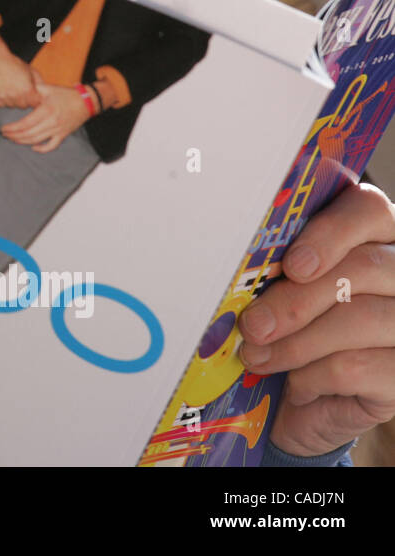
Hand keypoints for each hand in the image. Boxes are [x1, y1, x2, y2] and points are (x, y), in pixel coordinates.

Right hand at [0, 42, 40, 108]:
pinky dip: (2, 99)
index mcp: (26, 89)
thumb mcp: (30, 69)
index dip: (33, 98)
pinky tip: (2, 88)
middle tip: (18, 89)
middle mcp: (15, 96)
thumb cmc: (11, 62)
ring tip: (9, 87)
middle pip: (23, 106)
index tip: (30, 93)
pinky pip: (1, 104)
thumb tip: (44, 93)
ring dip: (12, 100)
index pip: (34, 103)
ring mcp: (3, 98)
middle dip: (23, 99)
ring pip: (12, 105)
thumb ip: (39, 82)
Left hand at [0, 71, 91, 152]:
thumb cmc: (66, 94)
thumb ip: (33, 89)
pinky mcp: (63, 135)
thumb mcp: (49, 88)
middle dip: (14, 136)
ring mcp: (57, 130)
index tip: (3, 129)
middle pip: (28, 134)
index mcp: (46, 110)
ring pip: (36, 141)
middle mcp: (51, 122)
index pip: (25, 124)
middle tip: (5, 135)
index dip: (12, 128)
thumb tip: (19, 89)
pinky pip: (51, 146)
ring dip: (22, 142)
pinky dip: (41, 149)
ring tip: (13, 139)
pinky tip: (33, 147)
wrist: (87, 102)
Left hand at [237, 182, 394, 457]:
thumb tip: (237, 271)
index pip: (367, 210)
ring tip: (257, 356)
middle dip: (296, 299)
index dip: (331, 232)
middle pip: (361, 268)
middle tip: (253, 325)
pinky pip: (358, 367)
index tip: (293, 265)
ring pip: (360, 319)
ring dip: (295, 343)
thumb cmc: (292, 331)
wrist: (311, 400)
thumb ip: (275, 271)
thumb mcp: (281, 292)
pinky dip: (313, 377)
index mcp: (374, 237)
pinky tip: (296, 384)